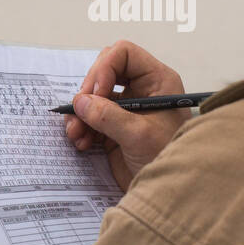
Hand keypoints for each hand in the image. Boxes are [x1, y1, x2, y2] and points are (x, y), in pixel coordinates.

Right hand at [63, 40, 188, 190]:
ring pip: (93, 94)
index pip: (124, 53)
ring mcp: (127, 107)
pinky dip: (81, 126)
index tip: (97, 94)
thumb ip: (109, 116)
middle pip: (104, 70)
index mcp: (157, 80)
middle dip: (88, 91)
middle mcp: (142, 89)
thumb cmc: (167, 158)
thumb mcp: (139, 135)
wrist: (167, 191)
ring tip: (76, 133)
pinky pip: (90, 116)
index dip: (105, 69)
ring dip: (80, 112)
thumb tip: (80, 102)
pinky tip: (82, 142)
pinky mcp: (114, 126)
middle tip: (80, 112)